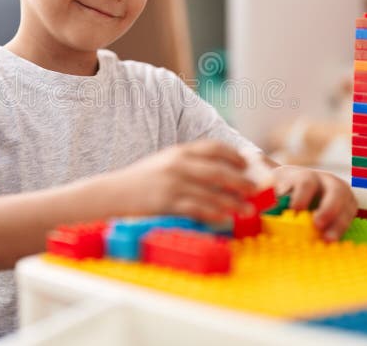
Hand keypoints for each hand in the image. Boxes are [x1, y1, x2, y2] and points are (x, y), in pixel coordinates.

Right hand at [109, 139, 256, 222]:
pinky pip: (197, 208)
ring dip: (233, 202)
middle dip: (241, 181)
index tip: (247, 165)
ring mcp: (172, 183)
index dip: (234, 156)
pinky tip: (225, 219)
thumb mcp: (163, 165)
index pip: (213, 148)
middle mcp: (178, 164)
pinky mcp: (167, 202)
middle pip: (219, 170)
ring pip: (212, 192)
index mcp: (178, 151)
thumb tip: (218, 176)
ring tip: (248, 210)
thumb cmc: (139, 182)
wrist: (111, 194)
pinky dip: (214, 213)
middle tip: (255, 190)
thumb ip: (187, 166)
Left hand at [273, 165, 357, 241]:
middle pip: (335, 190)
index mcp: (304, 175)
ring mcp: (340, 193)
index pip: (306, 182)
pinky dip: (343, 228)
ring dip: (339, 223)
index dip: (302, 196)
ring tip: (328, 239)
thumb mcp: (272, 191)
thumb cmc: (280, 191)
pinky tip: (334, 241)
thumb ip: (271, 201)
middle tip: (317, 224)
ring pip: (347, 204)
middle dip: (328, 208)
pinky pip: (350, 216)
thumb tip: (266, 212)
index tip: (295, 210)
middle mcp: (326, 181)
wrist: (292, 186)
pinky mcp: (347, 206)